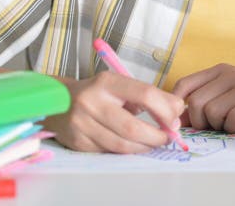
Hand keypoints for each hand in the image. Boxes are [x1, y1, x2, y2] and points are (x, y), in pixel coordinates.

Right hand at [43, 71, 184, 152]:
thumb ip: (148, 96)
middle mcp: (91, 102)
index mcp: (107, 82)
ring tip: (154, 142)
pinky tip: (134, 145)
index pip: (145, 95)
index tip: (175, 120)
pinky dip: (127, 151)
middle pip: (133, 127)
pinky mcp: (78, 142)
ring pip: (122, 145)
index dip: (165, 110)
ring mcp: (82, 124)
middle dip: (157, 136)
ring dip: (144, 147)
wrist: (58, 102)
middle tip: (168, 137)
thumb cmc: (98, 92)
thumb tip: (177, 111)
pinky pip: (109, 152)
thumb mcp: (120, 85)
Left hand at [172, 64, 234, 132]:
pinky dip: (232, 128)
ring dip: (217, 126)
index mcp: (220, 70)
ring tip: (230, 125)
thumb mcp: (233, 91)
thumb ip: (207, 100)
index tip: (188, 120)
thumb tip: (179, 119)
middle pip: (196, 103)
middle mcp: (230, 75)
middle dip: (200, 122)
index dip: (178, 106)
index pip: (184, 85)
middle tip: (214, 127)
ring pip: (212, 111)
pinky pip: (232, 119)